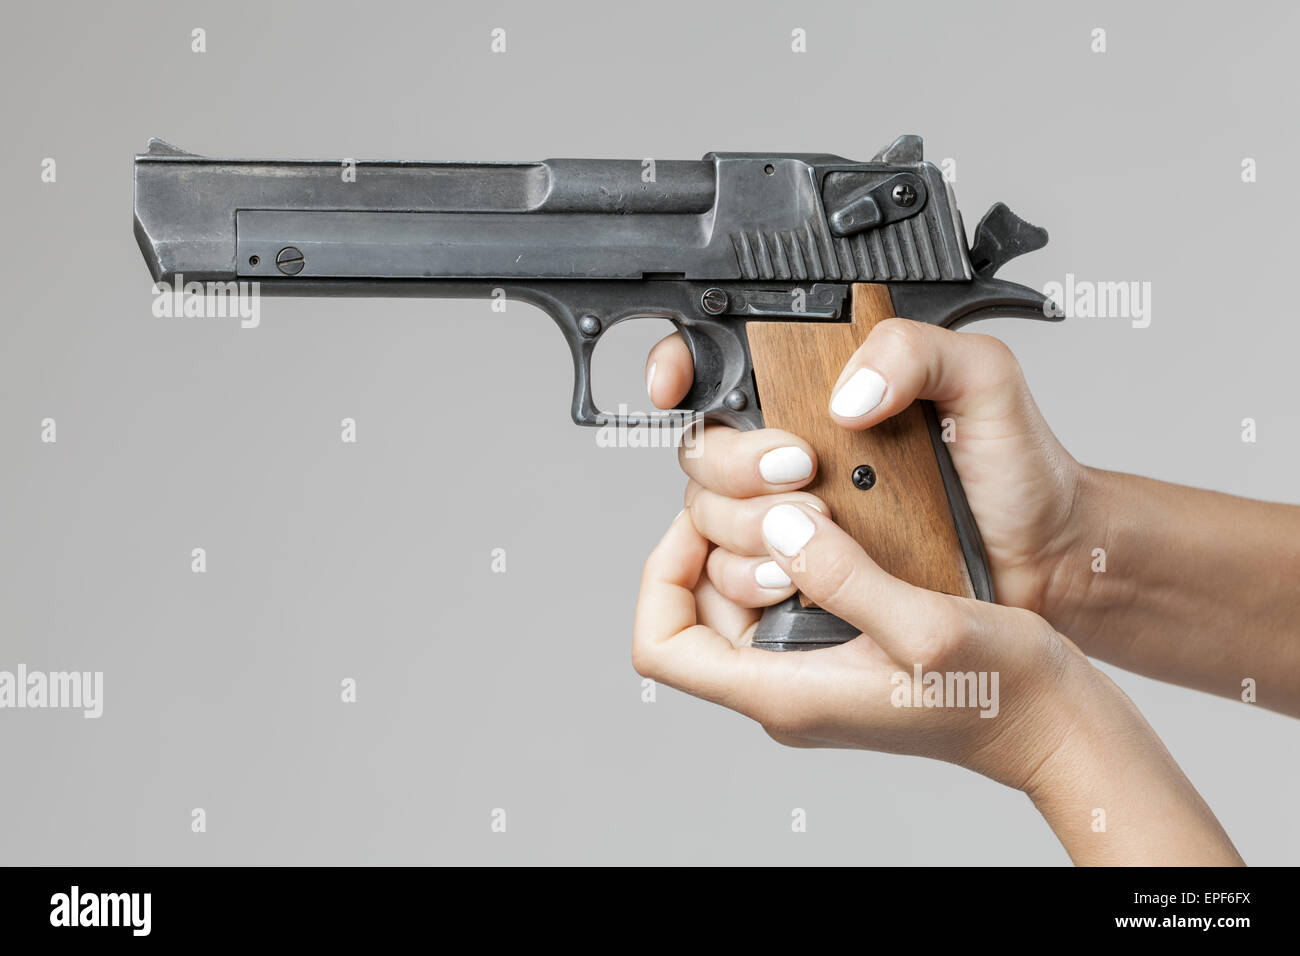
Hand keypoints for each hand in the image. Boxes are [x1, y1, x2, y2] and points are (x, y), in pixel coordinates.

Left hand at [632, 508, 1242, 863]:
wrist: (1048, 721)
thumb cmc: (999, 691)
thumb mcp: (924, 627)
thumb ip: (843, 579)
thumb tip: (780, 528)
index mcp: (783, 692)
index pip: (662, 645)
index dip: (662, 576)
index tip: (704, 524)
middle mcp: (781, 687)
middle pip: (691, 608)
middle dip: (713, 542)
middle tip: (771, 502)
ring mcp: (804, 672)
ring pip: (731, 597)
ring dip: (753, 543)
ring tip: (804, 510)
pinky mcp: (831, 653)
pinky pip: (775, 597)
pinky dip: (789, 554)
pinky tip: (830, 528)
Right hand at [647, 321, 1088, 622]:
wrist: (1045, 560)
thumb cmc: (1019, 469)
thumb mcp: (984, 380)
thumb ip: (918, 350)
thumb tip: (845, 395)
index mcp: (823, 389)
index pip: (723, 365)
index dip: (679, 366)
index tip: (673, 385)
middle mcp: (792, 450)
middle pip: (703, 450)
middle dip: (736, 463)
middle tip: (802, 470)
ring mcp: (792, 516)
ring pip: (708, 515)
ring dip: (746, 524)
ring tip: (818, 529)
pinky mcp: (799, 574)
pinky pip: (734, 575)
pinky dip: (751, 575)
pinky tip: (797, 576)